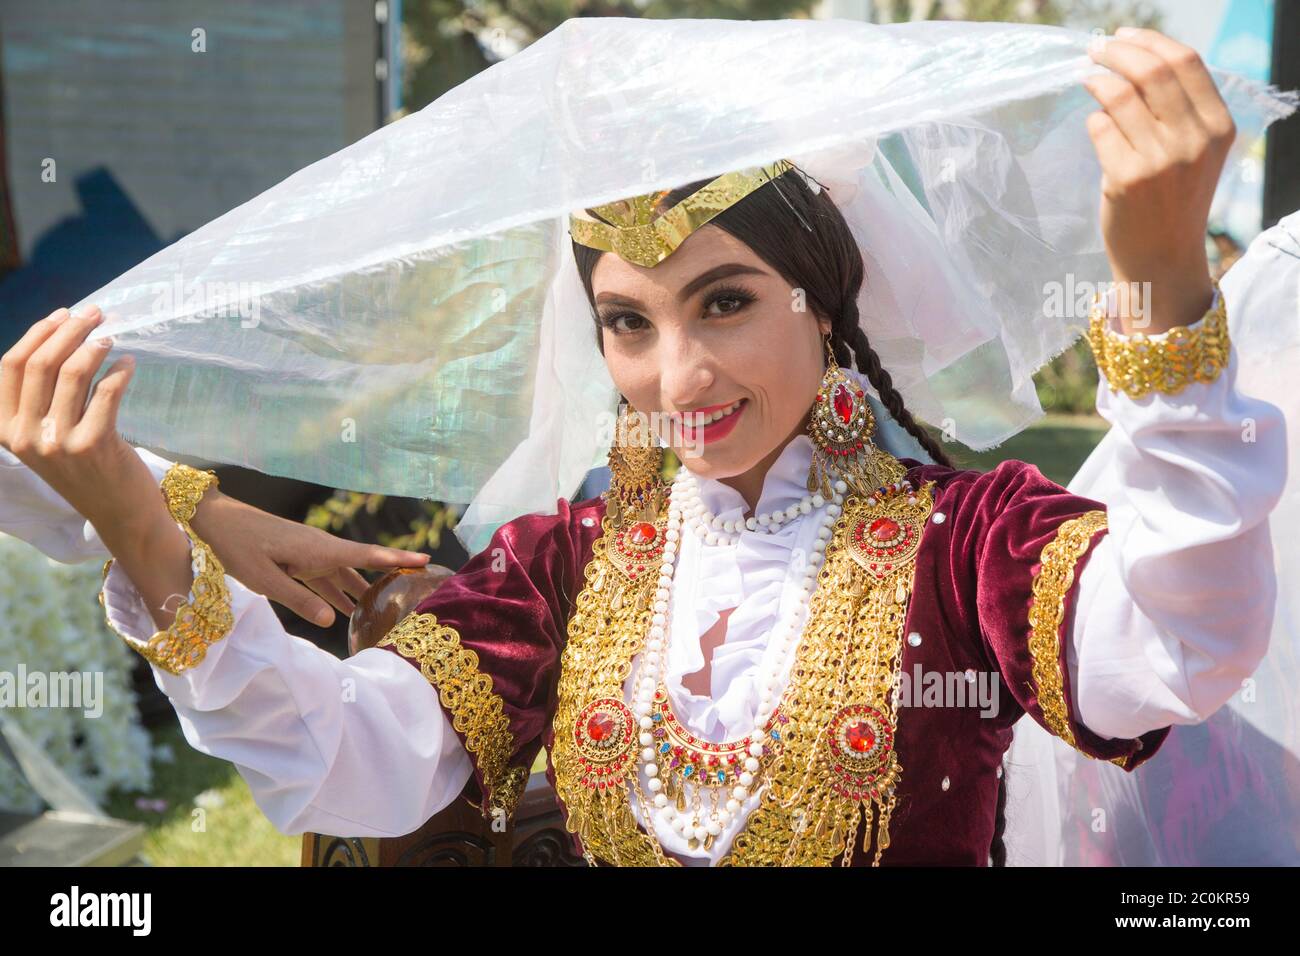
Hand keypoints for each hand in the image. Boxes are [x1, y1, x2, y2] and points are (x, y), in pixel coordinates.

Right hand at [0, 305, 167, 539]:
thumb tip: (63, 336)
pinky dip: (120, 370)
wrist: (121, 514)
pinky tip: (130, 363)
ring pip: (71, 372)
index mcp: (6, 430)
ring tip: (112, 336)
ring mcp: (57, 442)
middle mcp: (24, 436)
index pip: (11, 366)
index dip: (38, 333)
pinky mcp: (93, 444)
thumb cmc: (89, 470)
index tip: (63, 314)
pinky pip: (106, 391)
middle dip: (70, 329)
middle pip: (41, 363)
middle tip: (96, 314)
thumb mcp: (50, 435)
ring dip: (94, 344)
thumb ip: (45, 397)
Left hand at [190, 493, 429, 627]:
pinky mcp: (297, 558)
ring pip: (344, 575)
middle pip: (362, 566)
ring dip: (361, 591)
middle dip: (388, 577)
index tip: (425, 560)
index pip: (366, 556)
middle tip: (414, 593)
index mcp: (318, 549)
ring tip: (384, 611)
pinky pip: (325, 578)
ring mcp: (309, 553)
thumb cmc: (235, 545)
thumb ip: (298, 600)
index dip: (397, 560)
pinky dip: (338, 592)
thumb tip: (334, 621)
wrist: (212, 520)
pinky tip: (345, 609)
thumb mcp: (263, 579)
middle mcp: (320, 549)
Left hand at [1084, 27, 1234, 333]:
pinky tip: (1095, 125)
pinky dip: (1093, 119)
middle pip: (1150, 72)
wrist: (1162, 261)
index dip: (1149, 41)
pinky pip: (1100, 128)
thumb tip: (1138, 59)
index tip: (1123, 35)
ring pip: (1119, 97)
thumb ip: (1179, 110)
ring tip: (1088, 81)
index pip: (1186, 62)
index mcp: (1218, 128)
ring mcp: (1159, 161)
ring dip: (1097, 82)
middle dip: (1116, 52)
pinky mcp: (1125, 179)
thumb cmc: (1173, 202)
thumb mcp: (1195, 152)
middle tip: (1095, 49)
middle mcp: (1193, 141)